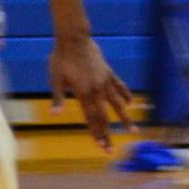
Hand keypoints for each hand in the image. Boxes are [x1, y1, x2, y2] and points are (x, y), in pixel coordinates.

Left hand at [48, 34, 132, 151]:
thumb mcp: (55, 79)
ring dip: (125, 118)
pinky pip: (120, 86)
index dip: (96, 133)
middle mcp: (97, 89)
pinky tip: (130, 103)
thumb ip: (57, 97)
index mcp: (83, 93)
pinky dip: (125, 95)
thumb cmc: (60, 58)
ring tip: (134, 131)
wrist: (74, 38)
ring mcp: (105, 81)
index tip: (101, 146)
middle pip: (104, 116)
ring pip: (118, 104)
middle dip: (108, 134)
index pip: (91, 118)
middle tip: (111, 150)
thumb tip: (54, 114)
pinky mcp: (109, 72)